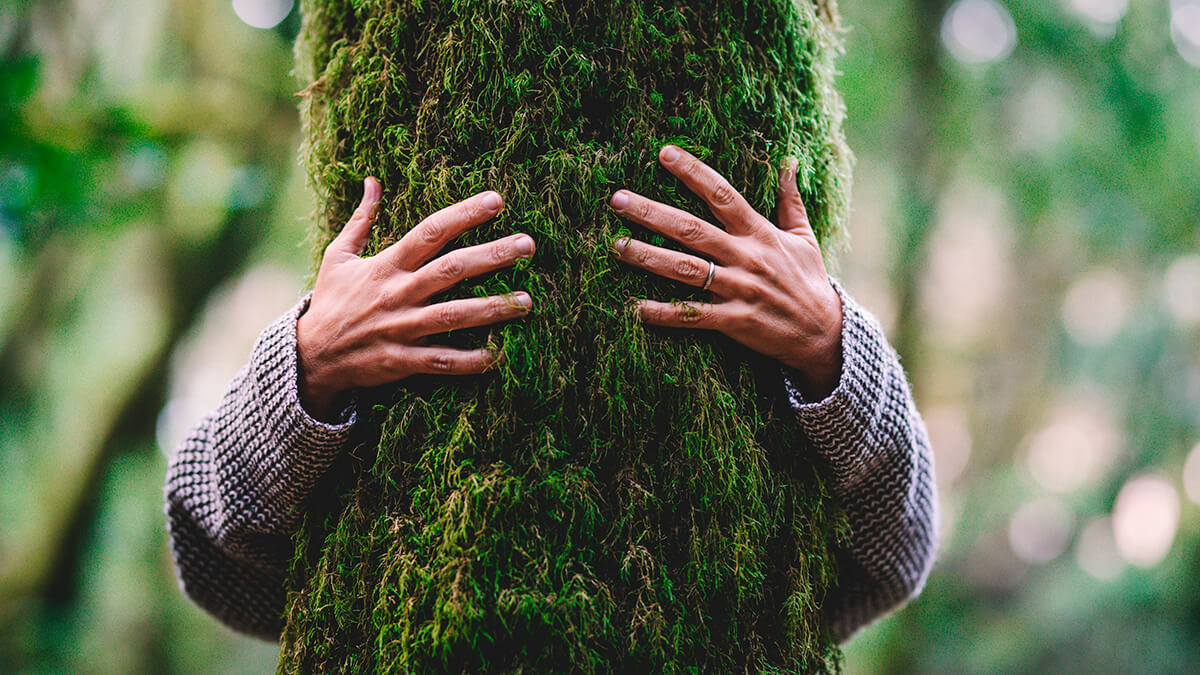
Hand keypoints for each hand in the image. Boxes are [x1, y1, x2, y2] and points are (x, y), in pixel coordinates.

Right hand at [297, 177, 535, 419]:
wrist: (310, 356)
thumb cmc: (331, 302)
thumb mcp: (339, 256)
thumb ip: (361, 219)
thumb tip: (373, 181)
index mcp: (387, 265)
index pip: (430, 232)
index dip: (463, 214)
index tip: (496, 200)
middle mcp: (398, 294)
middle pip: (451, 270)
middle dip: (492, 255)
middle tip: (528, 245)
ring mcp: (402, 328)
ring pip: (454, 316)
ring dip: (492, 308)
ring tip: (527, 300)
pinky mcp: (402, 360)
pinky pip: (441, 361)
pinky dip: (470, 360)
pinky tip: (499, 355)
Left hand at [609, 145, 842, 400]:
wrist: (823, 333)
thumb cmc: (809, 281)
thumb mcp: (804, 237)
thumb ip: (790, 200)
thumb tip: (788, 161)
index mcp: (760, 233)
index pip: (722, 195)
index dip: (693, 173)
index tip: (664, 153)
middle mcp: (747, 257)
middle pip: (692, 230)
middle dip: (653, 213)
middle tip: (618, 200)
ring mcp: (739, 290)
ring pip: (687, 270)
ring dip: (649, 257)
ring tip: (617, 246)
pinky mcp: (735, 321)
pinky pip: (695, 315)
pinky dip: (667, 313)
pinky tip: (638, 308)